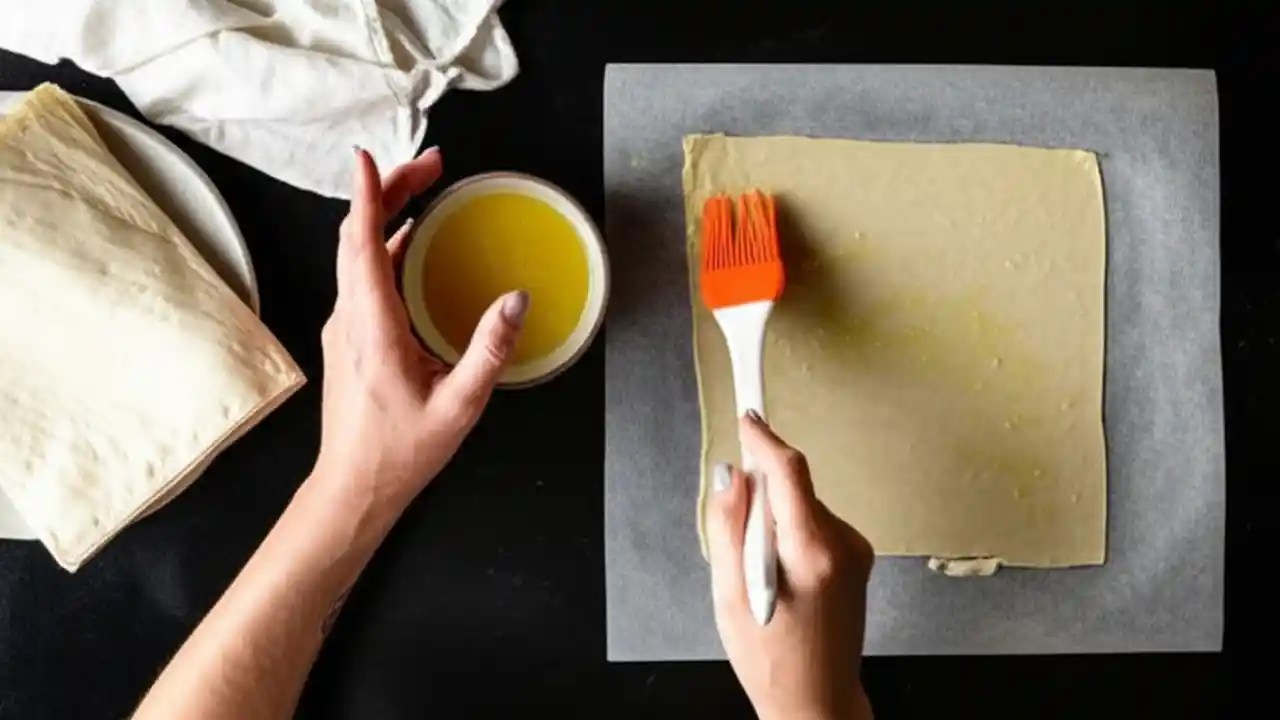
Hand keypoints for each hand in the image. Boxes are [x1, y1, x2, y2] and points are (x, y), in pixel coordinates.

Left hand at [314, 147, 526, 508]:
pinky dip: (384, 244)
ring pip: (355, 254)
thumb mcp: (460, 405)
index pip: (361, 245)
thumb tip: (516, 300)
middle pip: (356, 237)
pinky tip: (412, 243)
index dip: (367, 196)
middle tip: (432, 164)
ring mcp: (344, 327)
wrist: (353, 488)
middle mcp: (350, 318)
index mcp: (372, 327)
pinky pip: (361, 275)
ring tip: (426, 190)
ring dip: (385, 215)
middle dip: (388, 191)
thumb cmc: (401, 453)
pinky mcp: (349, 337)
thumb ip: (489, 350)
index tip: (369, 157)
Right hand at [707, 413, 874, 719]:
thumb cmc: (770, 658)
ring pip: (803, 506)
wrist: (817, 698)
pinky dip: (792, 535)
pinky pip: (815, 524)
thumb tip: (730, 475)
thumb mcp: (729, 594)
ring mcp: (856, 551)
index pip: (790, 472)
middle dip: (762, 498)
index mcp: (810, 553)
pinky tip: (783, 577)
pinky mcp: (857, 557)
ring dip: (777, 521)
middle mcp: (843, 545)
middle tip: (741, 545)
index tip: (748, 417)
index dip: (765, 440)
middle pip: (794, 489)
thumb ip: (728, 527)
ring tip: (763, 574)